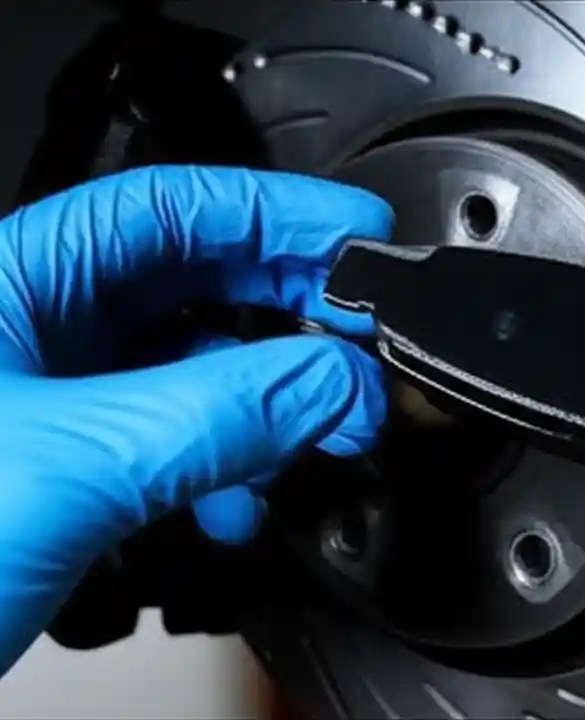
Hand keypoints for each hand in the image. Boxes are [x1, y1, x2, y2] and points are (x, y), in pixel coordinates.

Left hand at [0, 166, 391, 670]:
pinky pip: (180, 440)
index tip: (361, 233)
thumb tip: (337, 380)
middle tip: (362, 336)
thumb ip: (226, 413)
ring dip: (272, 400)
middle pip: (197, 281)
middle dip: (291, 310)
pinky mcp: (73, 471)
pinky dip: (233, 466)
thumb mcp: (82, 460)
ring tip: (318, 430)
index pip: (173, 206)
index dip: (279, 210)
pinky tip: (243, 504)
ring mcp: (55, 403)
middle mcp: (37, 331)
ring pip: (197, 367)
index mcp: (17, 281)